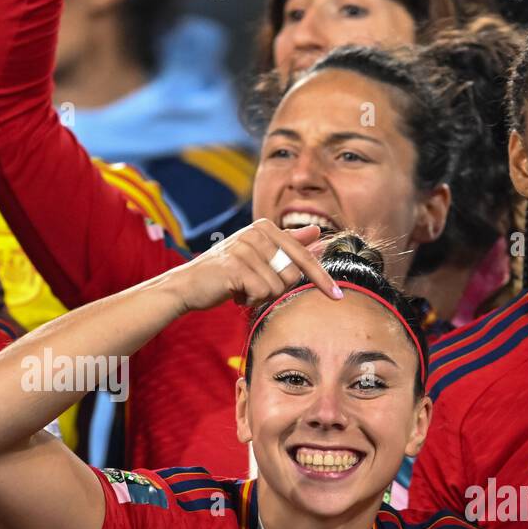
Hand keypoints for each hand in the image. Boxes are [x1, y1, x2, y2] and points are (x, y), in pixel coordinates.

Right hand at [164, 220, 341, 312]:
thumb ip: (289, 245)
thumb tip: (318, 233)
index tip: (338, 296)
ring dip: (263, 296)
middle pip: (293, 274)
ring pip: (278, 286)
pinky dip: (252, 300)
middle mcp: (257, 232)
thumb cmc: (228, 275)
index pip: (304, 256)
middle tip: (256, 288)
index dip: (322, 279)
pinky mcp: (236, 265)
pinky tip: (236, 294)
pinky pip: (263, 292)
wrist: (189, 286)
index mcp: (266, 228)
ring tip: (243, 289)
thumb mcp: (260, 257)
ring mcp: (246, 246)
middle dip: (279, 289)